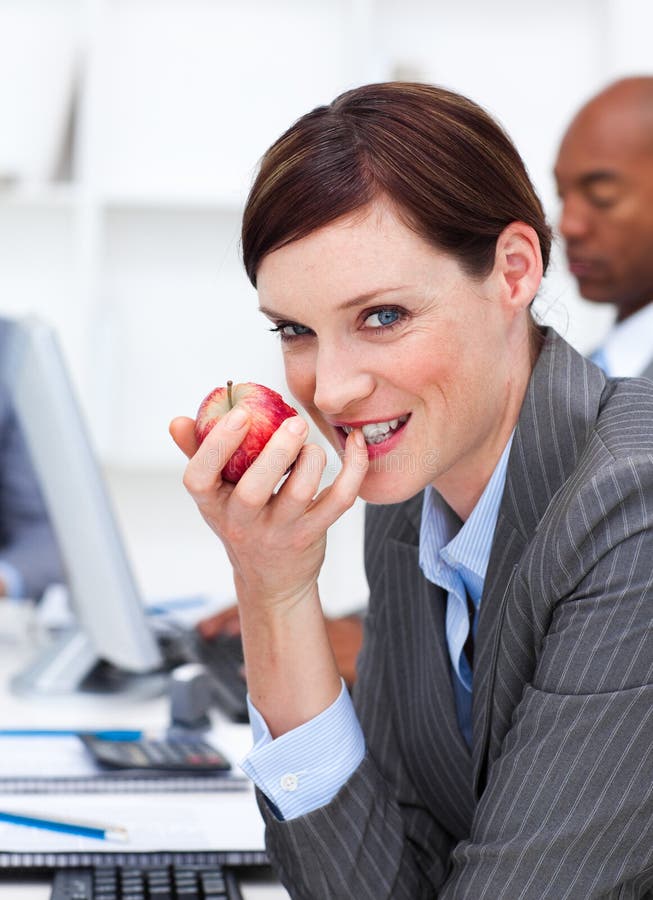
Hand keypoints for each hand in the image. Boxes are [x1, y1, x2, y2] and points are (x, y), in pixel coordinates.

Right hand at [170, 407, 368, 734]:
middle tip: (294, 422)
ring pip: (300, 494)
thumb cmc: (242, 523)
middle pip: (253, 490)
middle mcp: (243, 522)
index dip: (216, 446)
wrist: (273, 580)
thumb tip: (178, 421)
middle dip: (275, 452)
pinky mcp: (313, 533)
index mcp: (213, 505)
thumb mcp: (215, 496)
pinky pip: (339, 499)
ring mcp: (280, 531)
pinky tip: (354, 442)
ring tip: (310, 442)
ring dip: (311, 459)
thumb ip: (198, 455)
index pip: (199, 478)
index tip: (239, 414)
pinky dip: (354, 468)